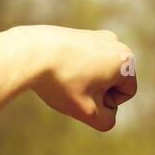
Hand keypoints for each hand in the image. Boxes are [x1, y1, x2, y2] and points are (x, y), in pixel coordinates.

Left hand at [0, 25, 136, 130]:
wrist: (28, 52)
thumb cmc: (61, 82)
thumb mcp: (87, 112)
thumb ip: (107, 121)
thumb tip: (108, 112)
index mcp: (126, 60)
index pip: (125, 94)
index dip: (105, 104)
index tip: (83, 97)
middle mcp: (117, 44)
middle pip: (113, 82)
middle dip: (96, 91)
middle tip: (72, 89)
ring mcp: (98, 36)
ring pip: (99, 73)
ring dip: (86, 82)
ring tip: (64, 79)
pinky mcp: (82, 33)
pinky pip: (87, 62)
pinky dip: (76, 70)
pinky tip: (57, 69)